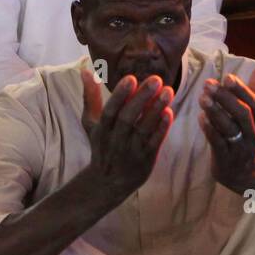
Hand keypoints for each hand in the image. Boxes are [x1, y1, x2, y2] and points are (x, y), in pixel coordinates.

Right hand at [80, 67, 174, 204]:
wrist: (107, 183)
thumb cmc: (101, 146)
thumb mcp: (91, 124)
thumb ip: (90, 97)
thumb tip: (85, 71)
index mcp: (101, 130)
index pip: (110, 111)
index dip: (120, 95)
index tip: (131, 78)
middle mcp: (115, 140)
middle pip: (128, 118)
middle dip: (142, 97)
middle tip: (156, 79)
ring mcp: (131, 151)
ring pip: (144, 129)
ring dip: (156, 109)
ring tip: (168, 91)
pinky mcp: (146, 160)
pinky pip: (155, 143)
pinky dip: (162, 128)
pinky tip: (169, 112)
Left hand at [199, 64, 254, 194]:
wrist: (243, 172)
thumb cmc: (245, 134)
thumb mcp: (254, 115)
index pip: (254, 102)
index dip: (240, 89)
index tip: (226, 77)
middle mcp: (253, 135)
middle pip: (243, 114)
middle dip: (226, 98)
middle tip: (208, 84)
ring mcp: (240, 148)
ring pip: (229, 128)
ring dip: (215, 111)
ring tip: (202, 98)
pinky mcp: (226, 159)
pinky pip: (218, 143)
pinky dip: (209, 130)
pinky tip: (200, 117)